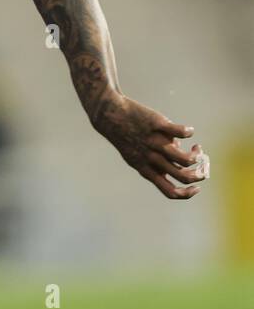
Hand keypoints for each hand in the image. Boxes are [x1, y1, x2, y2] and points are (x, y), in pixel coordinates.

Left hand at [92, 94, 208, 198]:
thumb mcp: (136, 155)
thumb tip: (181, 158)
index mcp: (145, 169)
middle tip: (202, 163)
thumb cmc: (126, 137)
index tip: (197, 187)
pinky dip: (189, 132)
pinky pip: (180, 132)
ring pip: (184, 159)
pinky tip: (188, 130)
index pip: (169, 191)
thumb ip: (158, 162)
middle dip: (200, 174)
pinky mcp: (157, 125)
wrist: (107, 115)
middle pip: (183, 176)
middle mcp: (150, 158)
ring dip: (197, 155)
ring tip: (196, 147)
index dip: (188, 193)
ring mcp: (154, 142)